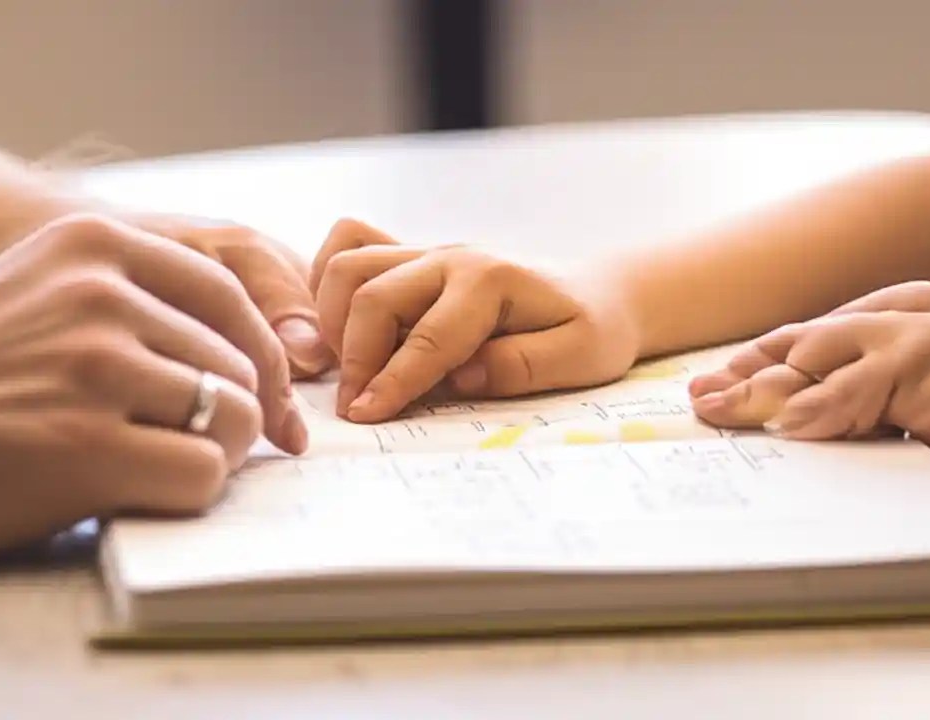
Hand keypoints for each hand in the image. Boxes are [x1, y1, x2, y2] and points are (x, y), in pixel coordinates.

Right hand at [0, 213, 306, 574]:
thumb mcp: (33, 296)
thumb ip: (129, 306)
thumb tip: (245, 361)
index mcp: (93, 243)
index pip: (231, 294)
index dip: (259, 358)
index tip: (263, 401)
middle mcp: (101, 294)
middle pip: (238, 363)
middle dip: (230, 417)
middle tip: (191, 450)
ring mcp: (95, 369)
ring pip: (232, 419)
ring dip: (209, 457)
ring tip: (154, 470)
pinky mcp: (85, 450)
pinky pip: (201, 476)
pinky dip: (188, 495)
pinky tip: (138, 495)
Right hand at [310, 219, 641, 422]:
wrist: (598, 293)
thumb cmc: (591, 330)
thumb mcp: (580, 357)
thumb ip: (522, 366)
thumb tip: (462, 375)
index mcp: (491, 280)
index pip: (428, 336)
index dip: (393, 380)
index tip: (365, 416)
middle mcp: (451, 257)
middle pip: (372, 294)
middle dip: (355, 356)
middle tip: (354, 408)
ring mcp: (428, 252)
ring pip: (351, 265)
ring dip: (334, 318)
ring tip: (348, 371)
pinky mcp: (413, 257)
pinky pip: (352, 249)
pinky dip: (331, 284)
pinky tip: (340, 329)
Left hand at [689, 281, 929, 477]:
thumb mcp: (911, 391)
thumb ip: (858, 390)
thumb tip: (788, 415)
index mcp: (891, 310)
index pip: (806, 338)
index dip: (754, 363)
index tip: (712, 385)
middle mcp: (894, 314)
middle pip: (800, 346)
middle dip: (744, 376)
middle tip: (701, 400)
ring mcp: (907, 334)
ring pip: (815, 363)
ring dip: (763, 393)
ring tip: (720, 413)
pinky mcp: (922, 362)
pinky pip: (855, 390)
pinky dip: (818, 409)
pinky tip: (787, 424)